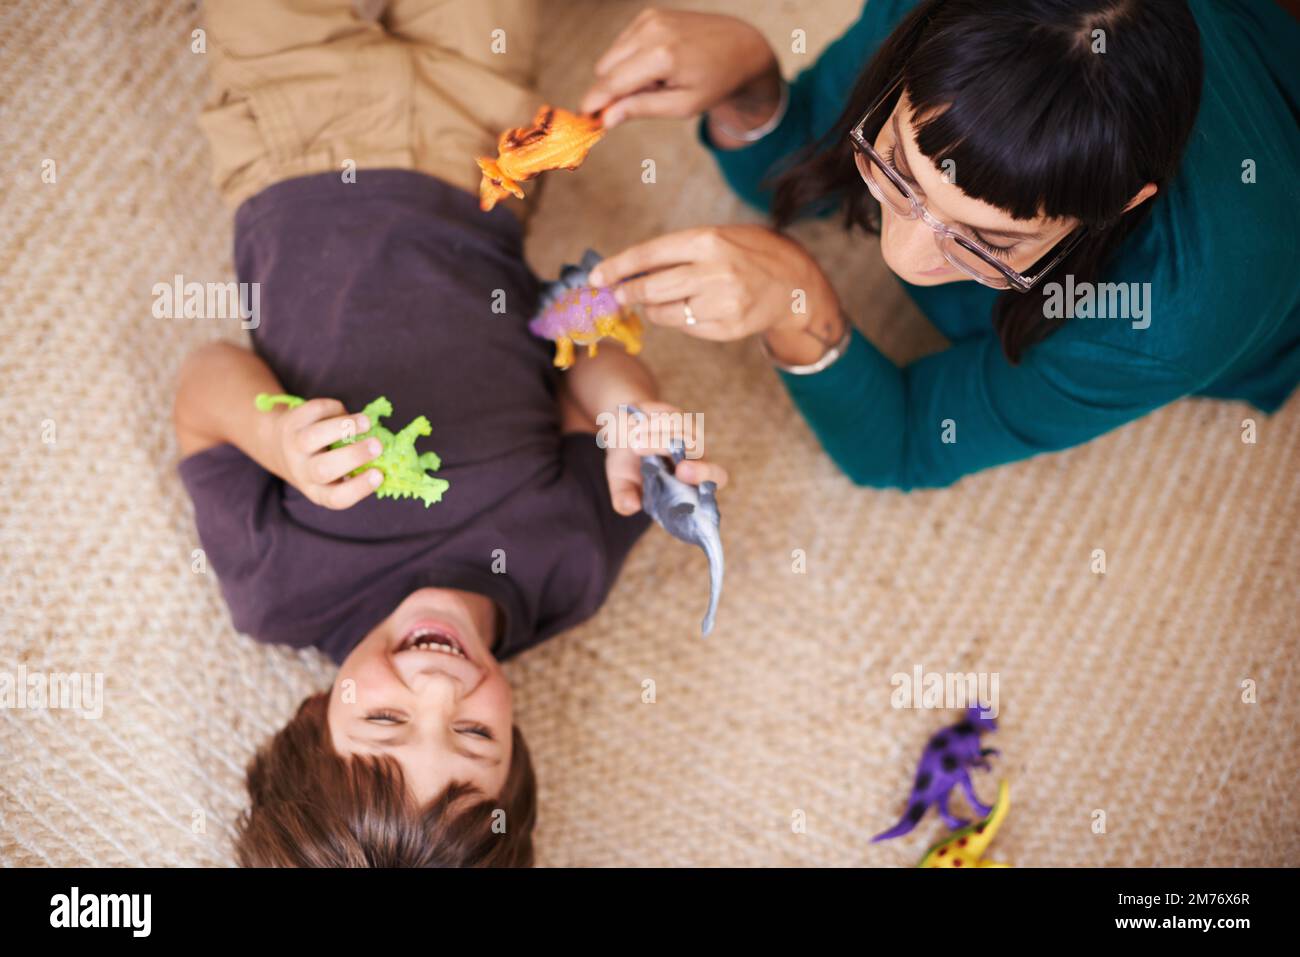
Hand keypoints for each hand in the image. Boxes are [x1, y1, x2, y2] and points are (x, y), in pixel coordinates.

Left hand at [265, 398, 383, 508]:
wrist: (278, 446)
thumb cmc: (320, 463)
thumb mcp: (333, 476)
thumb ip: (357, 469)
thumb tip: (387, 456)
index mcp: (318, 491)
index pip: (336, 498)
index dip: (358, 488)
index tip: (379, 474)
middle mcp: (302, 472)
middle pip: (323, 469)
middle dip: (353, 456)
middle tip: (378, 446)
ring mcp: (293, 446)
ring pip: (314, 437)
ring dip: (343, 427)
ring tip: (367, 423)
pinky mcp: (292, 422)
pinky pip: (314, 412)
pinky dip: (335, 409)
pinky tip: (346, 413)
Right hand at [579, 8, 779, 129]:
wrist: (741, 46)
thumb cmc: (715, 82)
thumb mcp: (683, 106)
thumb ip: (641, 109)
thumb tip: (605, 119)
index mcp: (661, 57)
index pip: (611, 83)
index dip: (593, 103)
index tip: (581, 119)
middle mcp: (651, 31)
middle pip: (604, 69)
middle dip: (614, 89)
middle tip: (646, 99)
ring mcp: (649, 19)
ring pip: (611, 57)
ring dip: (625, 74)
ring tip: (659, 81)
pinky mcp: (649, 14)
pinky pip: (623, 44)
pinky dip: (633, 59)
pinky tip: (660, 64)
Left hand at [588, 224, 841, 342]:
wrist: (794, 283)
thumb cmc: (748, 254)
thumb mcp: (717, 237)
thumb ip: (677, 251)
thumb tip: (629, 271)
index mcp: (708, 241)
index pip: (649, 255)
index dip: (617, 268)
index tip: (597, 278)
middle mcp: (714, 271)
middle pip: (651, 289)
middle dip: (627, 294)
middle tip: (617, 297)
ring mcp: (722, 303)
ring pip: (664, 313)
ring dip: (653, 309)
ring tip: (661, 301)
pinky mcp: (727, 328)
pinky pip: (686, 327)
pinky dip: (680, 320)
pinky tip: (693, 309)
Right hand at [601, 399, 728, 515]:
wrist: (620, 433)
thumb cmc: (627, 467)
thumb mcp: (621, 484)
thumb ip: (624, 499)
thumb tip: (630, 506)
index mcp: (690, 480)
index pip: (716, 476)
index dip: (706, 474)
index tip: (681, 472)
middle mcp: (695, 456)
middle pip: (696, 448)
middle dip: (664, 446)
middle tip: (636, 448)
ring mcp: (689, 433)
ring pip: (682, 429)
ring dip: (654, 435)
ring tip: (632, 442)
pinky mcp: (679, 416)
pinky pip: (671, 416)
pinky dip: (652, 422)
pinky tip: (635, 428)